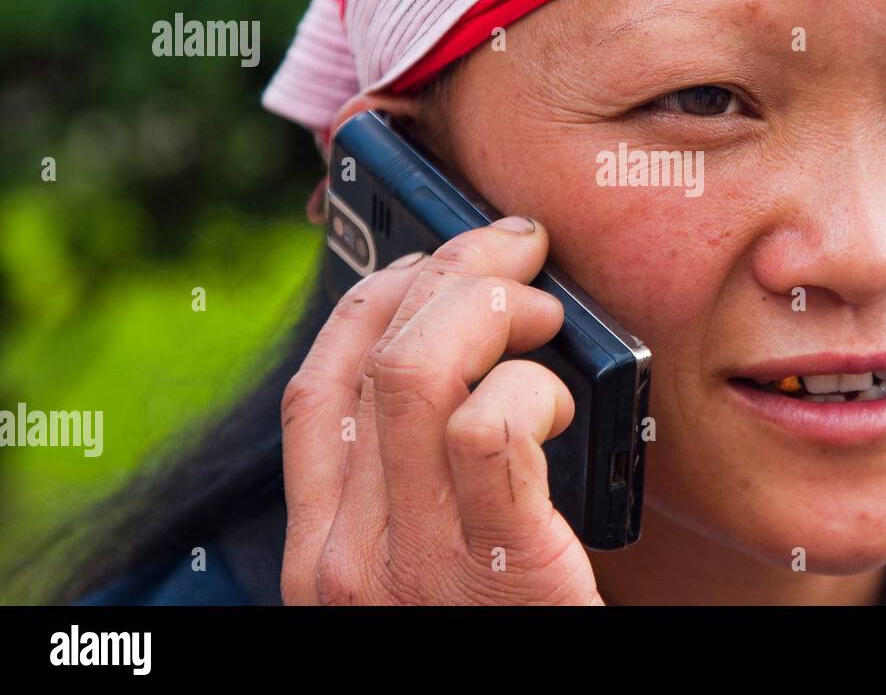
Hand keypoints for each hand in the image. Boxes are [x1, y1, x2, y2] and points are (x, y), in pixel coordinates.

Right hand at [280, 215, 602, 604]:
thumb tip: (459, 358)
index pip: (319, 384)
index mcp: (323, 545)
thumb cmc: (498, 631)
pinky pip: (490, 431)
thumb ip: (417, 481)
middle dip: (453, 271)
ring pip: (419, 373)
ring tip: (547, 319)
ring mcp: (408, 567)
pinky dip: (533, 389)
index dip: (377, 297)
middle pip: (374, 357)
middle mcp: (342, 556)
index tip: (437, 258)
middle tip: (520, 257)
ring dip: (493, 311)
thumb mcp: (427, 562)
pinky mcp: (493, 571)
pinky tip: (565, 407)